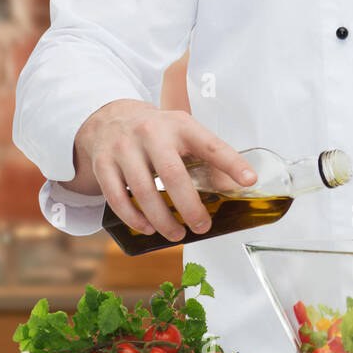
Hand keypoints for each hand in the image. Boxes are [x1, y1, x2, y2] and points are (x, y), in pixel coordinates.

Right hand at [70, 99, 255, 243]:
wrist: (111, 119)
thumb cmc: (157, 132)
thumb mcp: (185, 134)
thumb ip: (208, 158)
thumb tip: (237, 187)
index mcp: (180, 125)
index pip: (210, 144)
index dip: (232, 162)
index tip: (249, 180)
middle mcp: (152, 133)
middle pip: (172, 175)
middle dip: (189, 206)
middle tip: (202, 226)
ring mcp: (124, 148)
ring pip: (144, 191)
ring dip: (162, 219)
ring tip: (177, 234)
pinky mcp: (103, 164)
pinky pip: (117, 197)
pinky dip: (134, 218)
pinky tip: (148, 227)